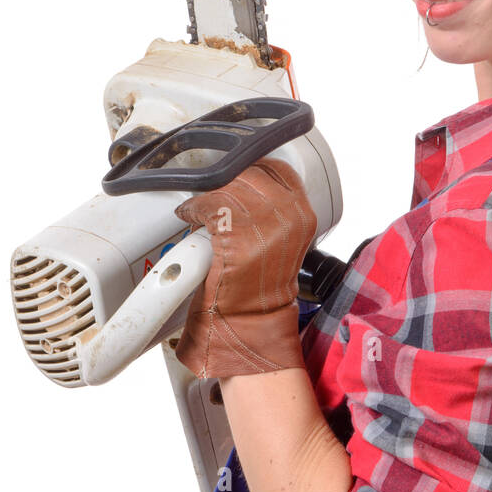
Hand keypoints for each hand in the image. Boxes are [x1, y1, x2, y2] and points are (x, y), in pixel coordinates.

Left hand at [172, 157, 316, 379]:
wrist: (251, 322)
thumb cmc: (261, 285)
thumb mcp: (281, 240)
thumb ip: (271, 209)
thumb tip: (241, 181)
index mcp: (302, 213)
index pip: (276, 169)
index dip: (249, 169)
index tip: (234, 175)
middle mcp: (288, 216)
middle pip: (249, 173)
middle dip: (224, 181)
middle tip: (211, 194)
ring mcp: (263, 225)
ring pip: (226, 187)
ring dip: (206, 195)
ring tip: (198, 207)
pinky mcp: (235, 236)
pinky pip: (208, 206)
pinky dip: (193, 209)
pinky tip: (189, 215)